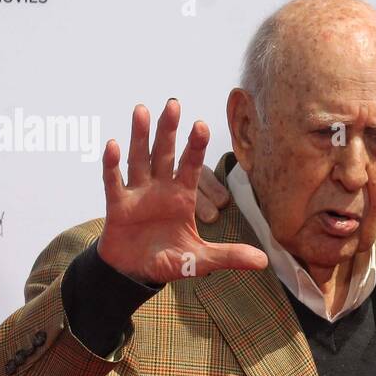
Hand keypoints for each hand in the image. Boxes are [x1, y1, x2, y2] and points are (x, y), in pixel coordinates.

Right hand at [98, 101, 266, 283]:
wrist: (136, 272)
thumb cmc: (169, 260)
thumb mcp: (201, 260)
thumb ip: (229, 256)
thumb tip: (263, 261)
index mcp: (182, 197)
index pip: (191, 166)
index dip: (195, 146)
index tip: (201, 124)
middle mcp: (160, 189)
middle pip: (164, 154)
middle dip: (168, 130)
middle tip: (174, 103)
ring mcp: (138, 194)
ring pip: (139, 159)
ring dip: (140, 135)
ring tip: (142, 109)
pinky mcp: (117, 205)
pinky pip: (114, 182)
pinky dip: (112, 165)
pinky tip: (112, 145)